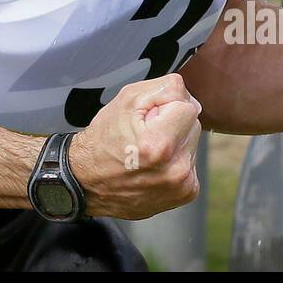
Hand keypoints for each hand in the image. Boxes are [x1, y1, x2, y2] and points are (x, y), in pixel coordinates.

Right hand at [68, 73, 201, 219]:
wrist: (89, 180)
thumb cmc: (103, 140)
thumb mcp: (126, 100)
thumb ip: (163, 88)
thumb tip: (186, 94)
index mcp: (160, 144)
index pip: (188, 106)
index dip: (168, 104)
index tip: (151, 115)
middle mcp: (175, 169)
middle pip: (194, 124)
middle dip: (174, 122)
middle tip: (147, 131)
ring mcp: (182, 184)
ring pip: (193, 143)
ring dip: (176, 141)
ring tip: (150, 150)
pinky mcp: (185, 193)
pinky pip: (192, 162)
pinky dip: (176, 160)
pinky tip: (156, 164)